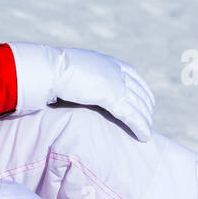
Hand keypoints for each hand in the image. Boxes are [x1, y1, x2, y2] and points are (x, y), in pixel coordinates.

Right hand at [8, 43, 154, 141]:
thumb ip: (82, 76)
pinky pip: (132, 114)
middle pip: (139, 90)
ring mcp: (115, 82)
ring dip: (145, 119)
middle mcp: (115, 70)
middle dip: (145, 106)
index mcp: (106, 62)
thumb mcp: (74, 69)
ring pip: (138, 104)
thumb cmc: (53, 70)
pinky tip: (144, 136)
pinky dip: (140, 126)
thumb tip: (76, 84)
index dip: (140, 89)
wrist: (50, 69)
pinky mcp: (113, 97)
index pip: (131, 75)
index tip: (144, 99)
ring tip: (146, 133)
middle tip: (147, 119)